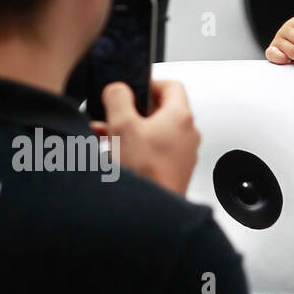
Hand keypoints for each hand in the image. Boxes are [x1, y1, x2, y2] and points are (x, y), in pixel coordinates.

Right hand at [90, 79, 199, 194]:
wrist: (154, 211)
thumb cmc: (147, 172)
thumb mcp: (123, 125)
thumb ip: (118, 97)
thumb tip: (118, 89)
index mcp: (180, 117)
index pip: (172, 85)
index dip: (149, 82)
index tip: (131, 89)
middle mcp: (187, 134)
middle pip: (160, 110)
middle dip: (131, 111)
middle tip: (113, 115)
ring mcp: (183, 153)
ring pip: (154, 132)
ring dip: (129, 130)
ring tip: (106, 135)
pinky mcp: (175, 169)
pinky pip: (155, 151)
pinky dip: (136, 148)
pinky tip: (115, 155)